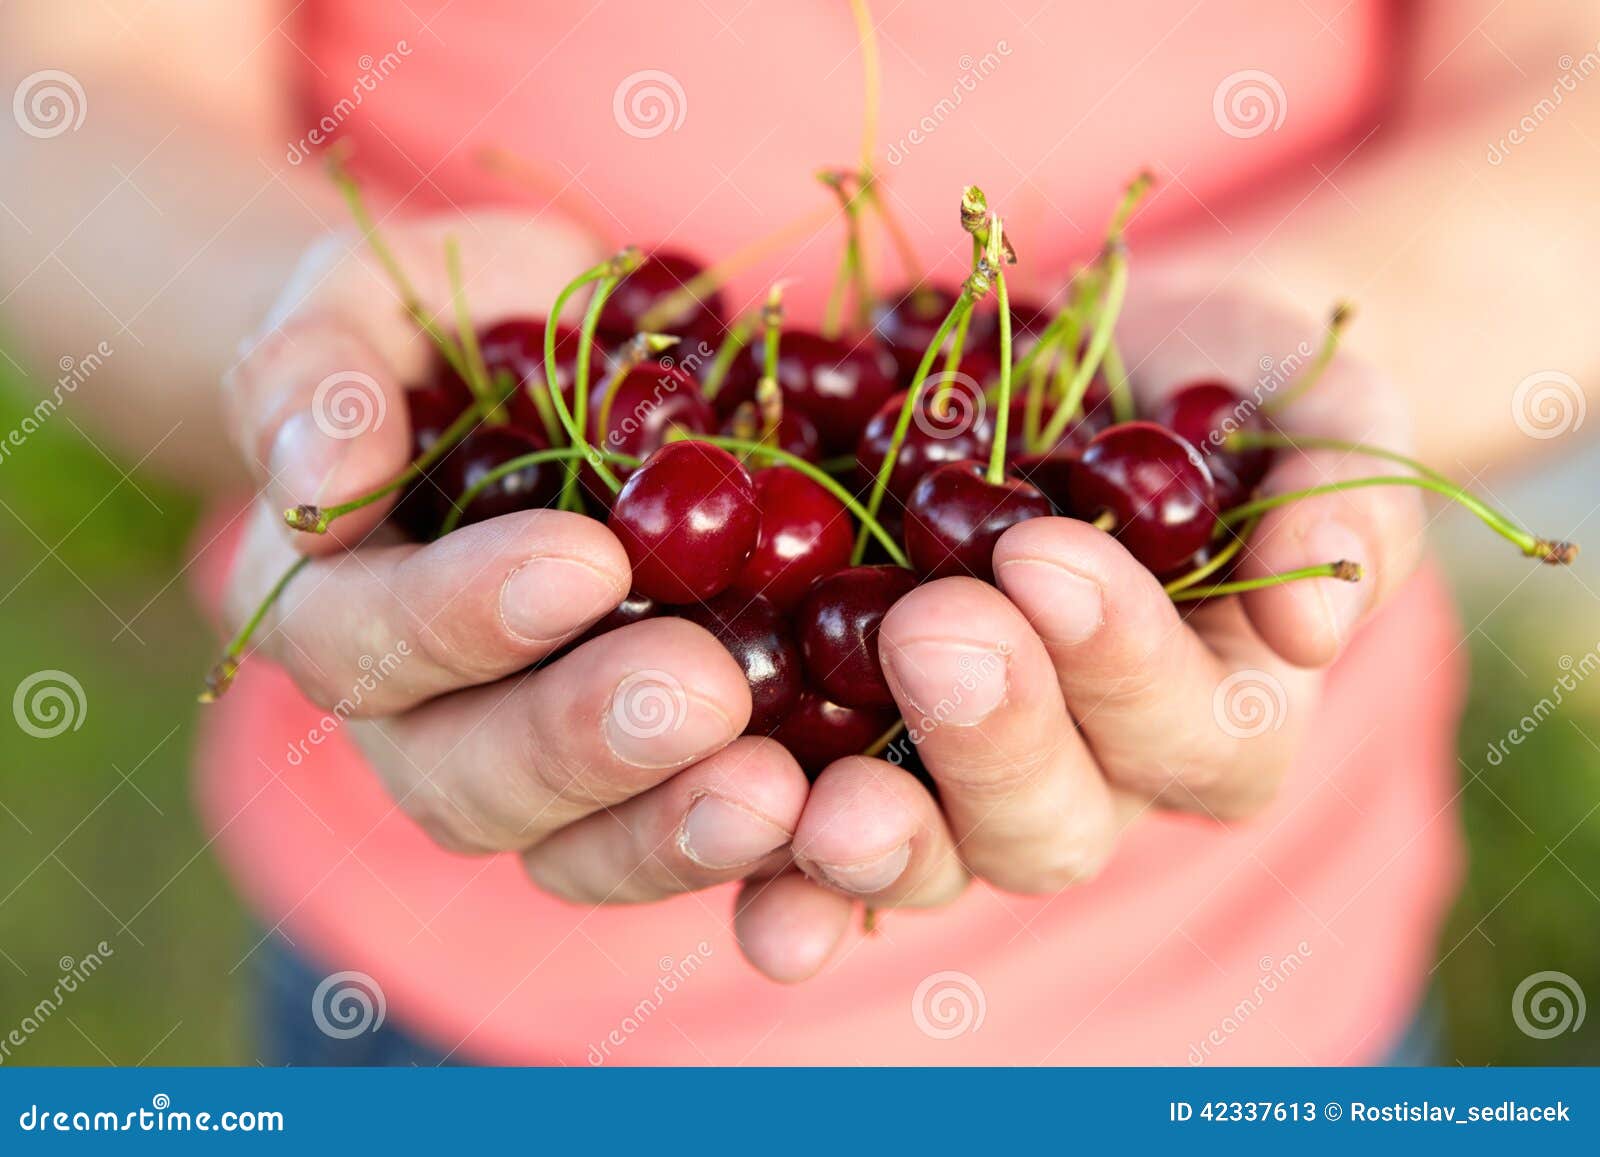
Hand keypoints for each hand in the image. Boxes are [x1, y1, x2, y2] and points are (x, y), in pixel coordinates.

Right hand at [220, 212, 841, 978]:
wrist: (555, 370)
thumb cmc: (448, 328)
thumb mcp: (367, 303)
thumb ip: (317, 371)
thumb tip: (319, 483)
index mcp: (330, 605)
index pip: (363, 638)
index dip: (462, 614)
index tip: (588, 560)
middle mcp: (423, 718)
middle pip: (470, 779)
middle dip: (584, 742)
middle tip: (702, 690)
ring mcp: (539, 769)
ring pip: (577, 850)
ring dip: (673, 829)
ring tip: (777, 793)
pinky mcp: (652, 783)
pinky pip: (686, 845)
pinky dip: (760, 856)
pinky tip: (833, 819)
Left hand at [766, 283, 1424, 934]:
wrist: (1087, 370)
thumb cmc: (1215, 385)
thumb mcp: (1309, 397)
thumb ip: (1339, 486)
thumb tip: (1314, 618)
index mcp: (1219, 711)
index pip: (1195, 730)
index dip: (1123, 659)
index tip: (1044, 552)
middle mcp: (1093, 777)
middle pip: (1054, 822)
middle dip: (995, 738)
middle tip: (930, 632)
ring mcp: (962, 780)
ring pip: (935, 857)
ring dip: (877, 840)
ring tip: (818, 802)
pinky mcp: (852, 753)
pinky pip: (812, 844)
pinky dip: (778, 875)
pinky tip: (741, 869)